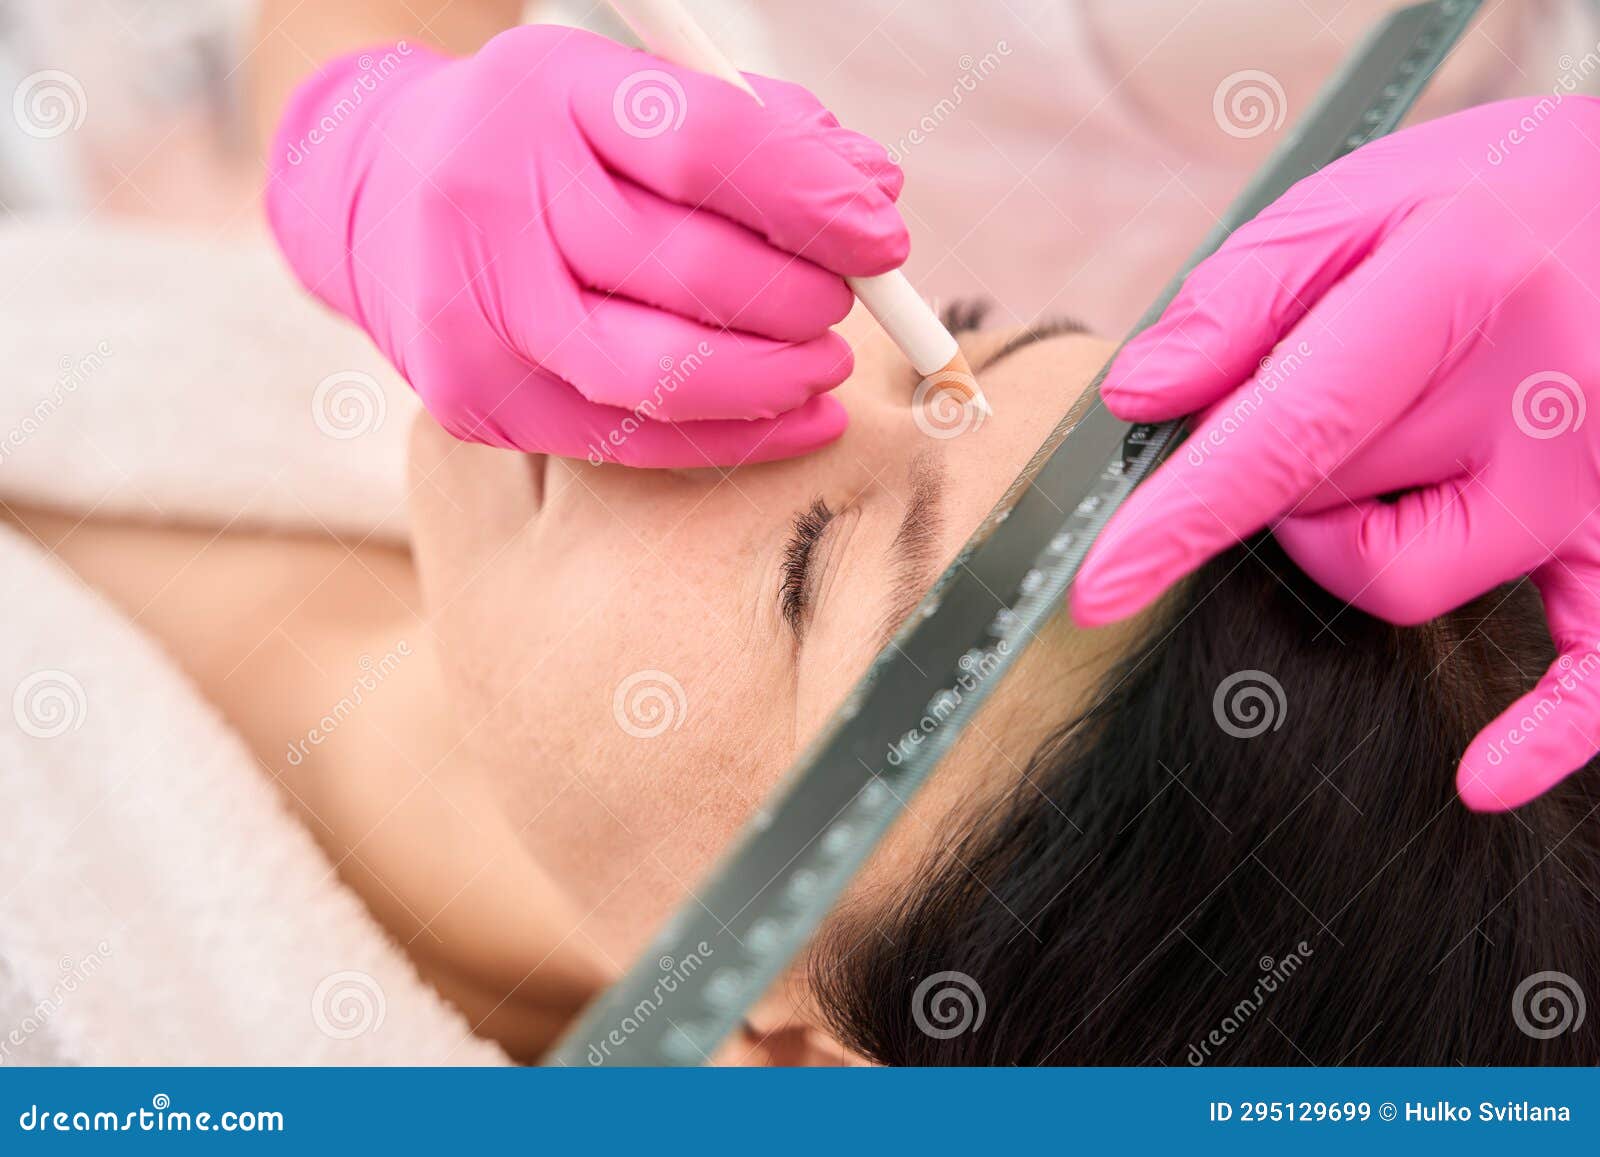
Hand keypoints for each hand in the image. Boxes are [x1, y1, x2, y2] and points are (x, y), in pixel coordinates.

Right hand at [265, 25, 908, 465]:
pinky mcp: (476, 399)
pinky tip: (795, 420)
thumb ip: (756, 131)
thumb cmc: (542, 144)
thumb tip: (872, 193)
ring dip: (770, 378)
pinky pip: (630, 440)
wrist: (382, 204)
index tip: (882, 237)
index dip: (810, 199)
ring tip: (824, 363)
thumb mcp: (631, 98)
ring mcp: (478, 311)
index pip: (703, 148)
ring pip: (659, 372)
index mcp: (547, 96)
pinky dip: (730, 438)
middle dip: (799, 297)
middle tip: (846, 302)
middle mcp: (496, 199)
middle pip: (686, 268)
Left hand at [1071, 96, 1599, 811]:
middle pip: (1326, 502)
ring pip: (1406, 580)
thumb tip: (1138, 398)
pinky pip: (1599, 670)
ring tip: (1387, 456)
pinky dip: (1544, 733)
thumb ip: (1242, 295)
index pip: (1286, 432)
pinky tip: (1482, 778)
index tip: (1099, 590)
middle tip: (1322, 391)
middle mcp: (1542, 396)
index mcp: (1459, 288)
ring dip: (1350, 540)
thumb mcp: (1365, 196)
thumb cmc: (1507, 195)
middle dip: (1277, 469)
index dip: (1180, 519)